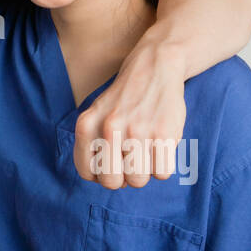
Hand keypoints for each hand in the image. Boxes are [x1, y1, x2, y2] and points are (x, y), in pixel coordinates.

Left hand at [72, 38, 187, 188]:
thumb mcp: (97, 114)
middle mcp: (109, 129)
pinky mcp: (163, 134)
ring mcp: (136, 132)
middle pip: (112, 183)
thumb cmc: (125, 99)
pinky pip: (162, 173)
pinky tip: (160, 147)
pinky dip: (163, 165)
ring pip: (138, 181)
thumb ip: (92, 144)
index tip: (112, 164)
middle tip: (130, 162)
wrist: (154, 67)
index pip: (87, 173)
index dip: (101, 175)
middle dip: (123, 179)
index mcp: (87, 125)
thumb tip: (102, 179)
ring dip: (145, 172)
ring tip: (146, 151)